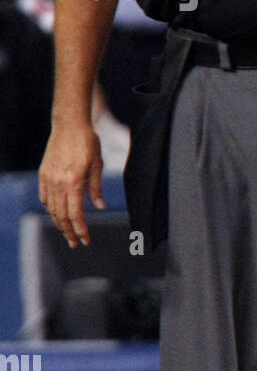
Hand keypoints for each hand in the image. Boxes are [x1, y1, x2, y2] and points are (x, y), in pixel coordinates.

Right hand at [39, 121, 105, 247]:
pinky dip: (50, 209)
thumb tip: (99, 208)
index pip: (76, 215)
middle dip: (69, 232)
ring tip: (67, 233)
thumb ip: (96, 189)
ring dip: (59, 223)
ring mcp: (49, 179)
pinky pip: (45, 197)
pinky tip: (56, 214)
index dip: (81, 230)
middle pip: (62, 216)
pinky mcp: (43, 174)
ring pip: (52, 209)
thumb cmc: (87, 143)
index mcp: (74, 183)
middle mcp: (59, 184)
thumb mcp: (97, 166)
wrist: (69, 126)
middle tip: (76, 244)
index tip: (86, 240)